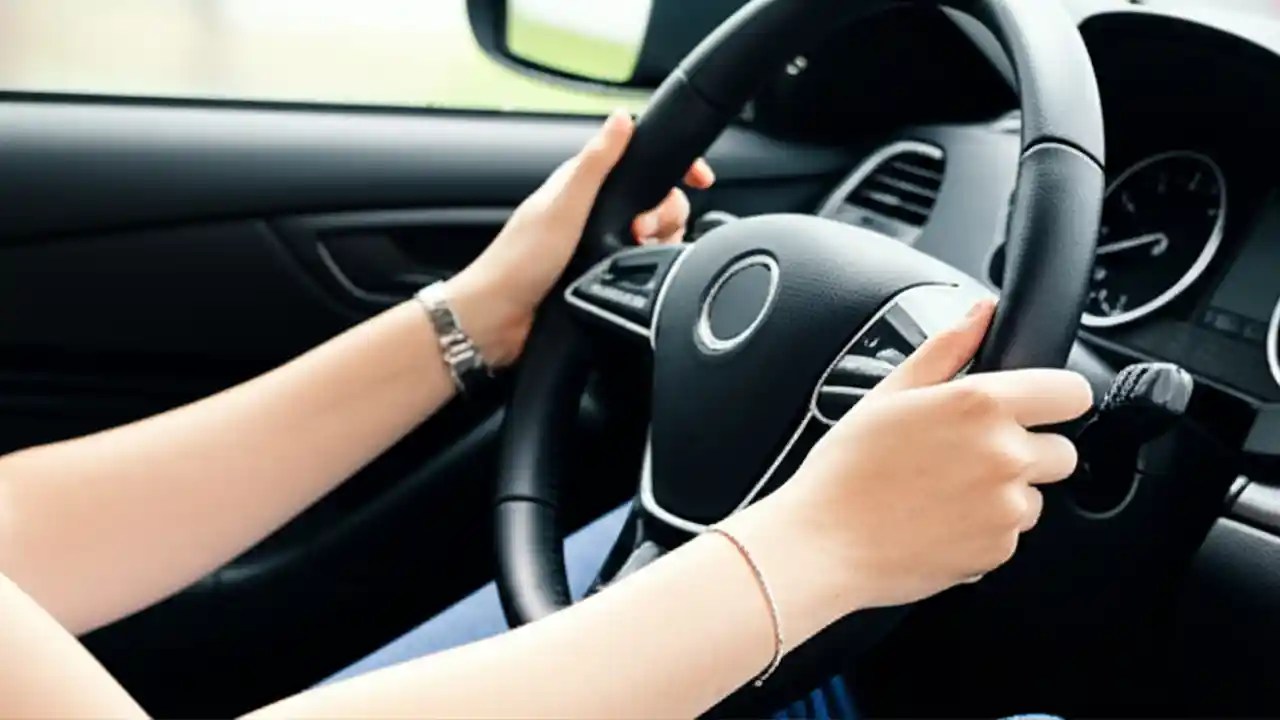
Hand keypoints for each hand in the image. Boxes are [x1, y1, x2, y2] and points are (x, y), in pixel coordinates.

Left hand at [442, 111, 714, 366]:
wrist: (500, 319)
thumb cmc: (518, 261)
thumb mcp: (563, 204)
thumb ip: (595, 162)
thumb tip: (622, 118)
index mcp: (583, 184)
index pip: (640, 160)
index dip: (675, 165)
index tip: (699, 178)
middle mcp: (595, 210)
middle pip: (658, 200)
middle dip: (664, 215)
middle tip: (640, 233)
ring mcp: (600, 243)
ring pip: (655, 235)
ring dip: (657, 244)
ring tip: (633, 254)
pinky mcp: (604, 273)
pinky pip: (643, 264)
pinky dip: (647, 267)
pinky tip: (633, 274)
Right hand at [722, 301, 1093, 640]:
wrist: (824, 544)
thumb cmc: (846, 469)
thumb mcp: (890, 393)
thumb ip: (947, 348)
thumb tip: (982, 312)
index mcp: (981, 405)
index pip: (1072, 393)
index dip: (1054, 398)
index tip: (1035, 407)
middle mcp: (1005, 456)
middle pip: (1061, 451)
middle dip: (1027, 451)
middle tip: (969, 456)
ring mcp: (1006, 509)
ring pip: (1034, 496)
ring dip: (1004, 494)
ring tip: (944, 493)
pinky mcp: (999, 552)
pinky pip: (1009, 535)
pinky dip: (984, 530)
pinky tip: (938, 521)